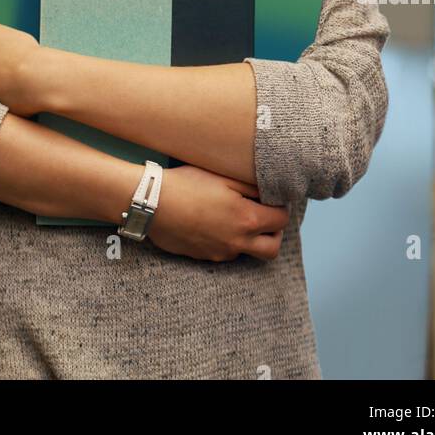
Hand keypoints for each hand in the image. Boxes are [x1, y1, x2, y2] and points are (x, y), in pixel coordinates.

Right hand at [146, 164, 288, 262]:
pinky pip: (226, 252)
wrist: (152, 204)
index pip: (281, 221)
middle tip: (266, 216)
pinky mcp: (204, 257)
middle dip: (275, 233)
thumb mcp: (223, 177)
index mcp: (246, 220)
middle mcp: (237, 242)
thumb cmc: (187, 184)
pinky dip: (228, 240)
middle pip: (272, 249)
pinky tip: (214, 222)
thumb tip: (271, 192)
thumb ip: (251, 186)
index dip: (281, 208)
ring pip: (248, 252)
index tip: (274, 199)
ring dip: (250, 238)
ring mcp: (220, 253)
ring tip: (236, 216)